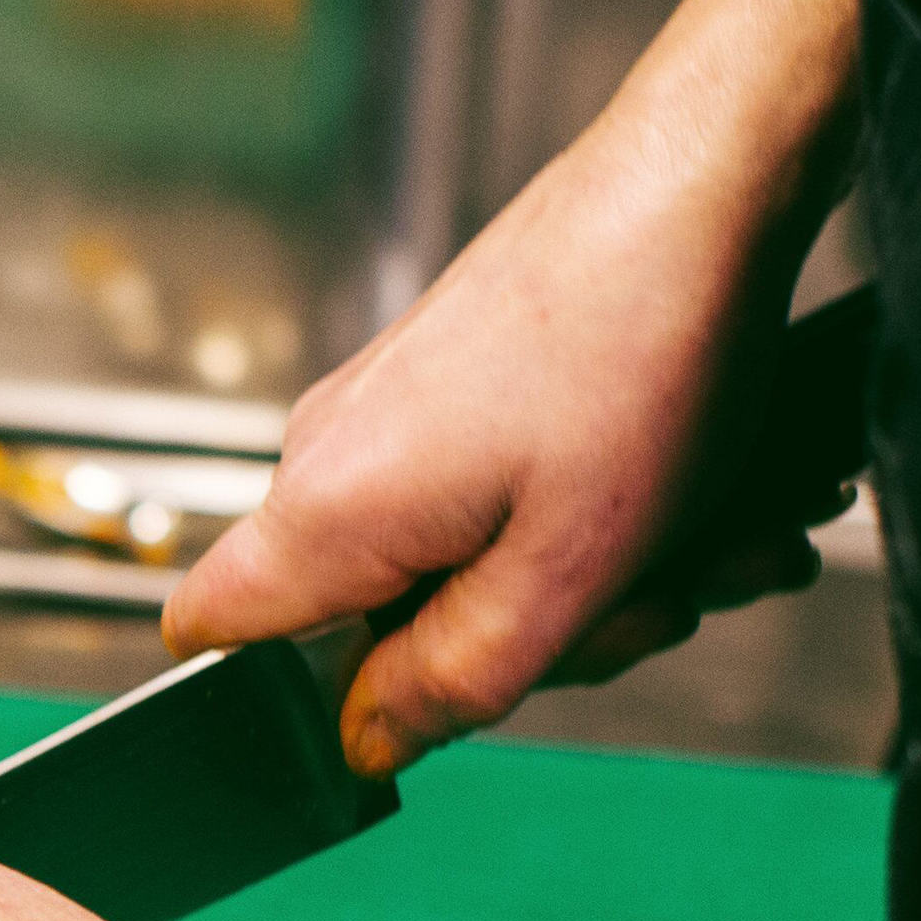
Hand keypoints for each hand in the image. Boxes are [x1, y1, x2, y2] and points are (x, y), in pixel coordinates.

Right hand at [166, 122, 803, 773]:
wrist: (707, 178)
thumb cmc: (645, 354)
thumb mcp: (568, 571)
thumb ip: (455, 681)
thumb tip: (368, 743)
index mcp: (327, 509)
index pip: (211, 637)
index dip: (286, 703)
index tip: (408, 708)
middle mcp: (332, 452)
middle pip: (375, 624)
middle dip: (523, 642)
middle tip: (651, 604)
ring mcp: (390, 414)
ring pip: (462, 565)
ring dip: (596, 577)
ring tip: (709, 540)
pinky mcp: (451, 384)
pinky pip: (504, 500)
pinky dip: (600, 515)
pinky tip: (703, 501)